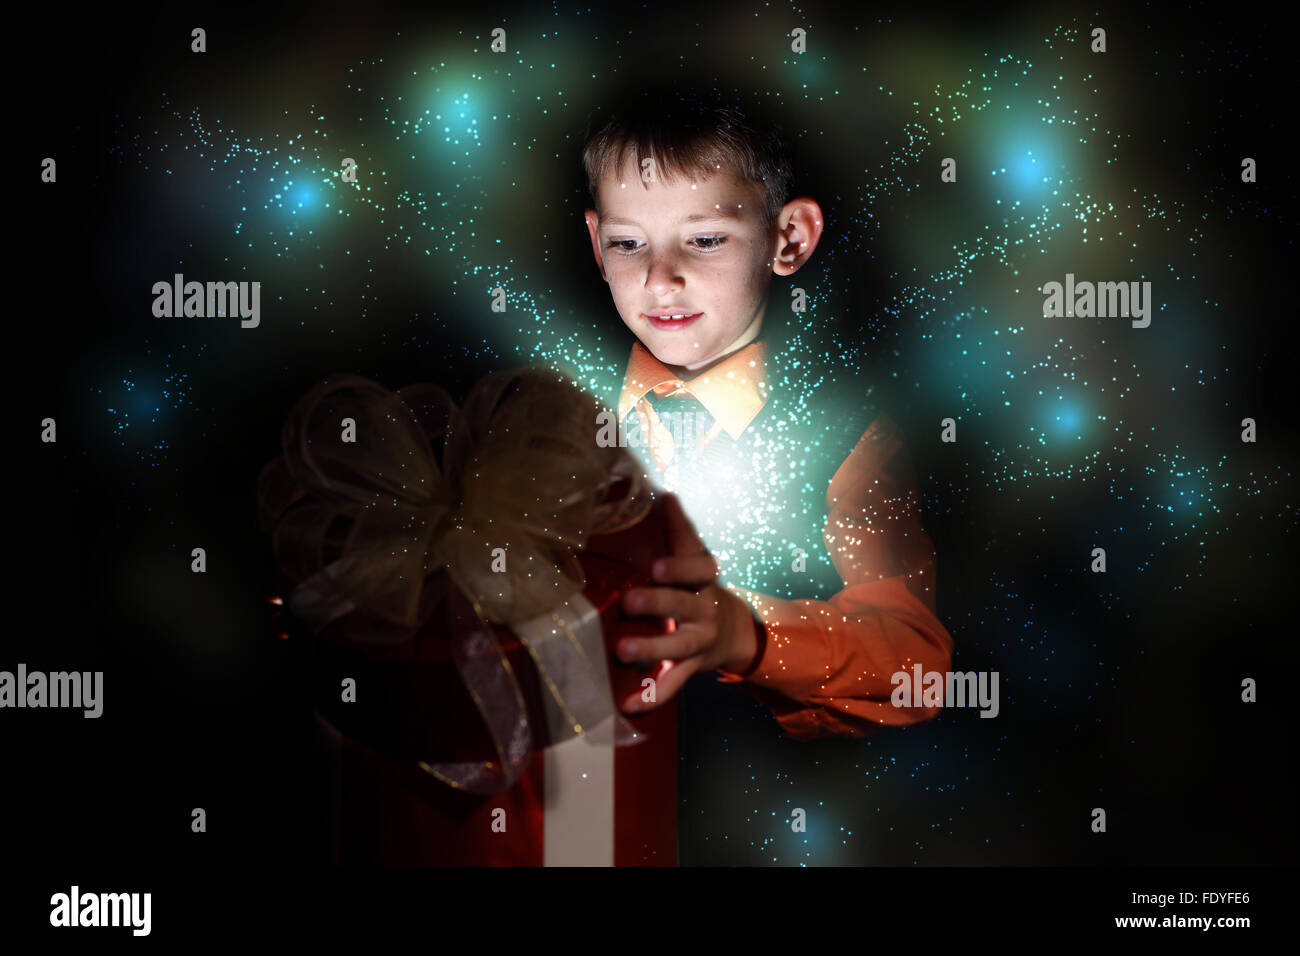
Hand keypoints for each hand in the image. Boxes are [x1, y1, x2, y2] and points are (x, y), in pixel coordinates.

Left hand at [615, 492, 757, 713]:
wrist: (734, 632)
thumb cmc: (700, 588)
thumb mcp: (696, 559)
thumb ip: (680, 531)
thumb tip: (666, 494)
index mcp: (703, 580)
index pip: (699, 569)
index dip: (681, 569)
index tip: (658, 567)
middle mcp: (704, 610)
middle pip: (682, 605)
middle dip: (657, 604)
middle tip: (629, 602)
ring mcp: (698, 642)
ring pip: (676, 647)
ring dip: (650, 648)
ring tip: (622, 651)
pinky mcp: (689, 669)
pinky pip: (672, 683)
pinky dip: (651, 696)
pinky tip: (628, 706)